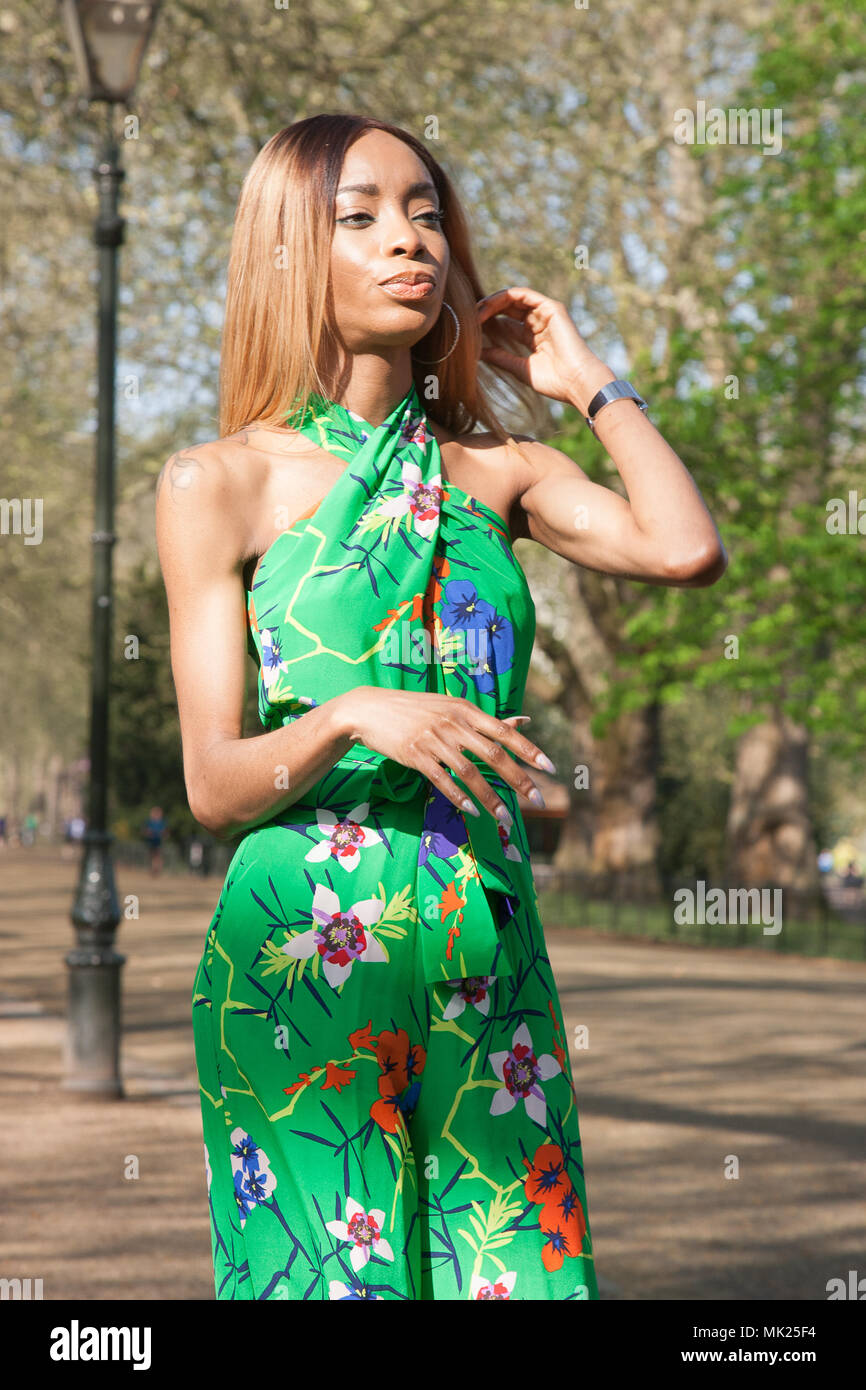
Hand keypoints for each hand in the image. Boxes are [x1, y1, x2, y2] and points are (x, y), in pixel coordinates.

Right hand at [336, 687, 553, 820]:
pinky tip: (472, 811)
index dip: (530, 750)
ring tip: (505, 817)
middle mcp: (453, 723)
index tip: (550, 768)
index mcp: (466, 710)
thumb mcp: (452, 708)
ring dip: (490, 798)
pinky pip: (442, 779)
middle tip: (537, 800)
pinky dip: (458, 797)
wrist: (370, 709)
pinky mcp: (415, 755)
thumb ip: (486, 720)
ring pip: (469, 772)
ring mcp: (434, 739)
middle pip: (493, 754)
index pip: (504, 732)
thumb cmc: (415, 710)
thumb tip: (525, 722)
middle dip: (518, 780)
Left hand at [477, 285, 613, 407]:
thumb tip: (478, 353)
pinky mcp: (551, 308)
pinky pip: (523, 294)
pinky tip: (487, 308)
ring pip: (513, 298)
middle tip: (467, 317)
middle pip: (508, 308)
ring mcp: (546, 313)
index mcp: (534, 337)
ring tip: (474, 313)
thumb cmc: (554, 381)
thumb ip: (500, 357)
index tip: (468, 330)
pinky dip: (503, 298)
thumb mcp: (520, 368)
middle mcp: (540, 322)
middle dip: (486, 310)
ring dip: (491, 303)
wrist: (576, 382)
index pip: (506, 323)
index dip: (487, 323)